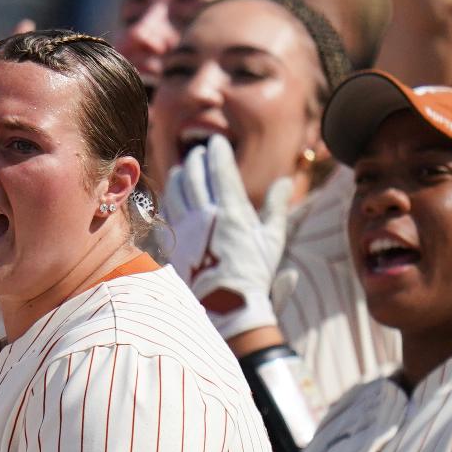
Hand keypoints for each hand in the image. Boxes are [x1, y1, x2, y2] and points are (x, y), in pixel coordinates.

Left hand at [160, 133, 292, 340]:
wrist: (225, 309)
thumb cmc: (253, 276)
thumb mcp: (271, 241)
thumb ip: (275, 207)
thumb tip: (283, 181)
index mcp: (232, 212)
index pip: (221, 171)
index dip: (217, 153)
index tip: (216, 143)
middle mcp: (205, 217)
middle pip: (195, 176)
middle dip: (197, 160)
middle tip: (200, 152)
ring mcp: (186, 230)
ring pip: (177, 191)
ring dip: (181, 175)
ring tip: (184, 167)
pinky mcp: (173, 244)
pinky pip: (167, 212)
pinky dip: (169, 197)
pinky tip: (172, 194)